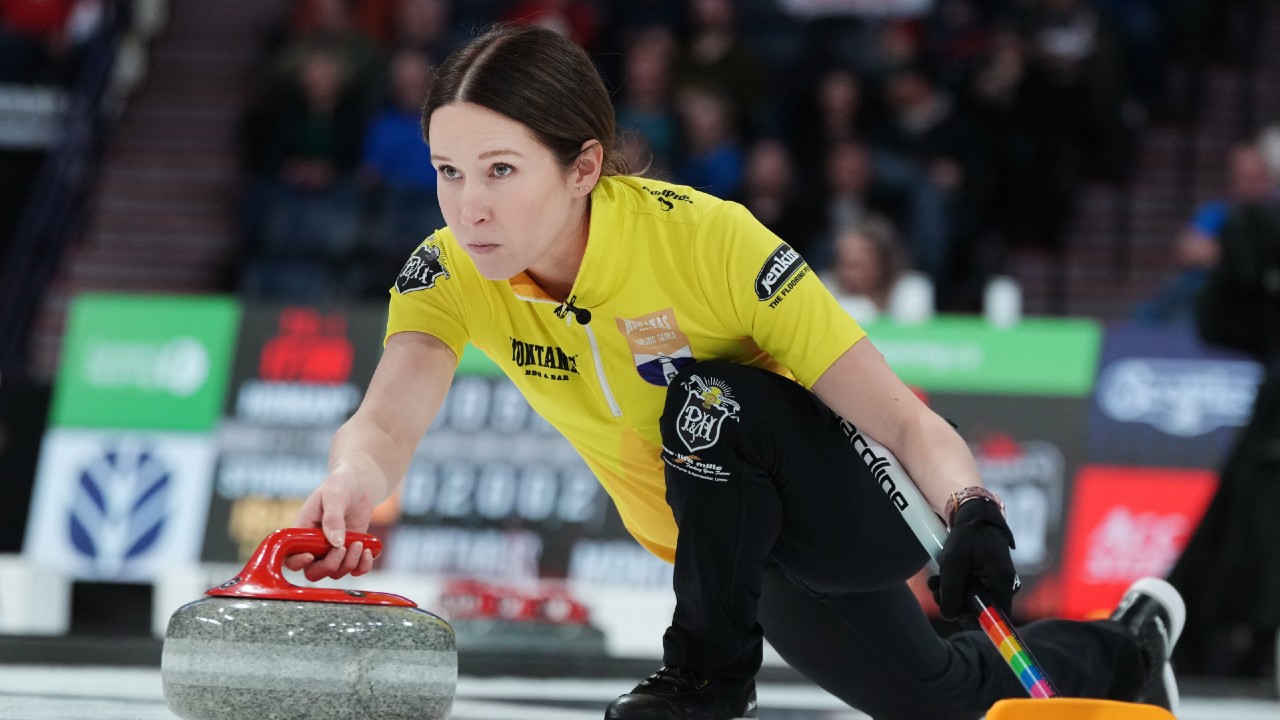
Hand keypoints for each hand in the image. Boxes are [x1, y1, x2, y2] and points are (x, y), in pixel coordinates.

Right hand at [284, 469, 377, 580]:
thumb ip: (333, 518)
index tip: (311, 555)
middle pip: (314, 572)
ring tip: (359, 543)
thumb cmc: (340, 486)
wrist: (359, 484)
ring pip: (336, 572)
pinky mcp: (351, 551)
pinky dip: (363, 566)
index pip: (290, 557)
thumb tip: (335, 543)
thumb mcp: (334, 496)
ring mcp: (333, 551)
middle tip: (343, 548)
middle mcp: (315, 546)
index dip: (298, 562)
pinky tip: (367, 550)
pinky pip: (356, 570)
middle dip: (330, 565)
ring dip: (349, 563)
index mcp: (302, 532)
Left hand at [929, 499, 1017, 620]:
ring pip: (970, 602)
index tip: (956, 612)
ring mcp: (993, 583)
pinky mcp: (983, 580)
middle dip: (955, 604)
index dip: (978, 620)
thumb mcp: (954, 560)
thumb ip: (951, 588)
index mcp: (1002, 580)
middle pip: (980, 610)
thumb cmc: (968, 533)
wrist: (974, 515)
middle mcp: (1002, 585)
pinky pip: (968, 592)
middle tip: (935, 590)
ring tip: (933, 582)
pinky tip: (938, 580)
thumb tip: (949, 616)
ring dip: (949, 595)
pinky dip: (953, 588)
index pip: (999, 615)